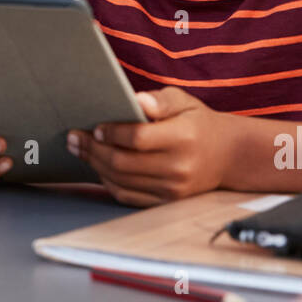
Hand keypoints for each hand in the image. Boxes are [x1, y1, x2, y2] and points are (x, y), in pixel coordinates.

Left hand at [67, 88, 233, 205]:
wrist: (227, 156)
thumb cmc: (198, 122)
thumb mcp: (184, 101)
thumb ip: (160, 100)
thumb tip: (136, 99)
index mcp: (183, 138)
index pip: (138, 138)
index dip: (112, 133)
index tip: (95, 127)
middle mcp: (178, 168)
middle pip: (124, 162)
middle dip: (93, 150)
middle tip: (73, 137)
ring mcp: (172, 190)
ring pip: (122, 181)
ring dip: (95, 165)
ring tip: (79, 149)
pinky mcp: (167, 202)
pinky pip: (129, 196)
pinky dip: (108, 182)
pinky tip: (97, 167)